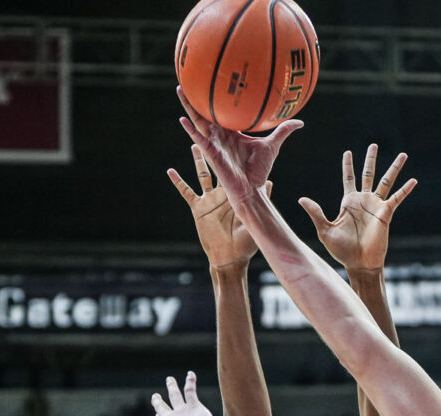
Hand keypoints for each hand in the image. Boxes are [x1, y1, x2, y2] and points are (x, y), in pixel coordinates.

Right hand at [151, 372, 219, 415]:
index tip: (160, 415)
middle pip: (161, 407)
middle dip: (158, 401)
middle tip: (156, 397)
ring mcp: (180, 411)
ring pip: (174, 394)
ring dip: (171, 386)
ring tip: (169, 379)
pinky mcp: (193, 406)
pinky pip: (190, 391)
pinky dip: (190, 381)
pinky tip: (190, 375)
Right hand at [168, 145, 268, 270]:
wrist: (230, 258)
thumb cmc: (245, 243)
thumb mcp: (254, 218)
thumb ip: (261, 199)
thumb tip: (270, 182)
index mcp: (235, 192)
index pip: (234, 167)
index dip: (233, 153)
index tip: (234, 137)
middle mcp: (222, 192)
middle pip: (218, 166)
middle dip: (215, 150)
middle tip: (213, 132)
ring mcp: (209, 199)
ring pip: (202, 174)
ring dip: (197, 159)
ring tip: (192, 141)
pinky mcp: (198, 208)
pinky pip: (186, 192)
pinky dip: (178, 182)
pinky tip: (170, 171)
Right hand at [178, 87, 301, 204]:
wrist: (252, 189)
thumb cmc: (259, 170)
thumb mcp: (272, 145)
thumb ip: (282, 131)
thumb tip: (299, 121)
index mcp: (230, 131)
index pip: (219, 111)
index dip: (214, 97)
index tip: (210, 79)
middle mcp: (219, 135)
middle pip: (204, 112)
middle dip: (196, 97)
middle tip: (188, 78)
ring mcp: (213, 143)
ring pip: (198, 121)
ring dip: (188, 106)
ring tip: (180, 90)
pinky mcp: (211, 153)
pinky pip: (199, 139)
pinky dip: (191, 130)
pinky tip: (183, 120)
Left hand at [298, 144, 416, 271]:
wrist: (358, 263)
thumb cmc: (341, 250)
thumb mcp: (324, 230)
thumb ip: (316, 213)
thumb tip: (301, 199)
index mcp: (349, 202)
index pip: (349, 178)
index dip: (348, 165)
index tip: (348, 152)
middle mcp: (364, 200)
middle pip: (368, 174)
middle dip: (371, 159)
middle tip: (373, 144)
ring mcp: (376, 206)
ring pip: (387, 181)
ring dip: (394, 168)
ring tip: (403, 155)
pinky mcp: (386, 213)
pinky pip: (397, 198)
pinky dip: (405, 189)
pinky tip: (413, 180)